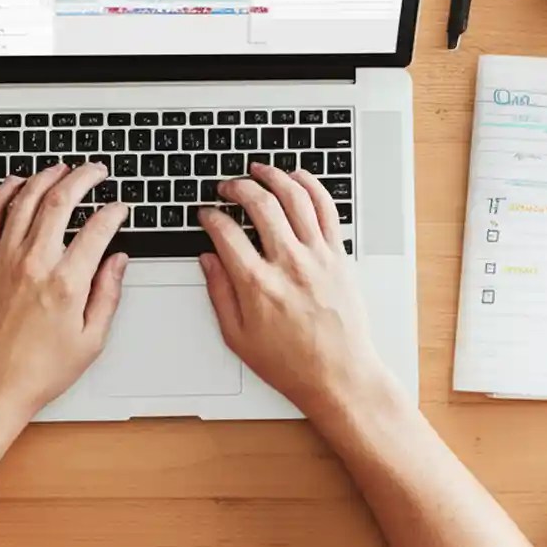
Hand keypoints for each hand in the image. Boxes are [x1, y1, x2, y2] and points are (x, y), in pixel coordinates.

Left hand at [0, 162, 128, 421]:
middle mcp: (33, 265)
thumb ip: (108, 294)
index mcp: (66, 284)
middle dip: (82, 178)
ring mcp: (3, 261)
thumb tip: (118, 262)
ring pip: (24, 200)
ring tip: (61, 169)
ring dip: (45, 178)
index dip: (113, 212)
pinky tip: (15, 184)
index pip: (97, 229)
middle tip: (95, 171)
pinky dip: (3, 194)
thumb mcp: (91, 340)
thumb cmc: (37, 371)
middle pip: (59, 201)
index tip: (119, 209)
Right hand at [198, 163, 398, 417]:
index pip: (226, 233)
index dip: (210, 216)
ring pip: (295, 198)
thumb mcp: (238, 337)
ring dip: (273, 176)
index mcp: (258, 285)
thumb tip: (207, 260)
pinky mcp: (338, 256)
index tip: (206, 214)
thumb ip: (220, 293)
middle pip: (260, 205)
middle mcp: (288, 264)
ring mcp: (317, 257)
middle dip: (237, 187)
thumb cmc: (291, 363)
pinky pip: (326, 209)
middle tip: (227, 187)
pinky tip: (298, 177)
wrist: (340, 375)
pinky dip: (311, 186)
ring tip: (259, 171)